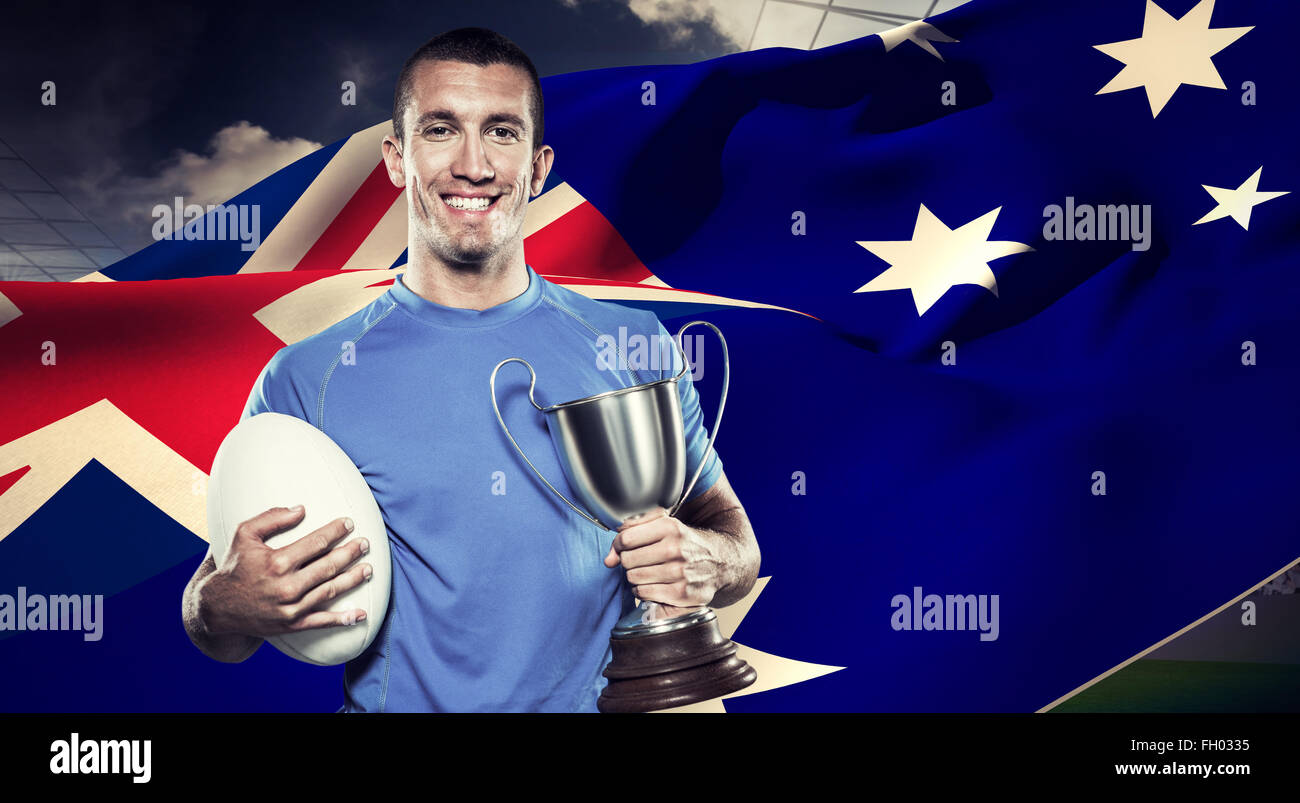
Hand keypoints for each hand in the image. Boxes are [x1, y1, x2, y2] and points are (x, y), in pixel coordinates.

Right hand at [197, 506, 372, 638]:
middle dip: (351, 553)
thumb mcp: (244, 535)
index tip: (350, 523)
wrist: (217, 608)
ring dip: (353, 579)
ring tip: (369, 569)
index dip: (336, 531)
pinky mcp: (292, 625)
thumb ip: (272, 518)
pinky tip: (361, 614)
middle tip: (366, 544)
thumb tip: (301, 508)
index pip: (316, 542)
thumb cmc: (234, 566)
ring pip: (330, 591)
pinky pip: (322, 622)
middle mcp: (286, 586)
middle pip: (329, 566)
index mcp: (277, 562)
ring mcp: (291, 608)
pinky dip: (343, 619)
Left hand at [604, 507, 722, 613]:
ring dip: (635, 577)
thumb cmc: (685, 542)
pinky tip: (654, 584)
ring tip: (647, 572)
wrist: (721, 562)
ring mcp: (680, 573)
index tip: (625, 548)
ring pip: (633, 578)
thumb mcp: (665, 526)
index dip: (620, 545)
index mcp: (670, 527)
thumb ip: (632, 532)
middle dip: (629, 562)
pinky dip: (643, 591)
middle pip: (627, 560)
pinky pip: (643, 593)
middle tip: (640, 561)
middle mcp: (675, 549)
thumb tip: (608, 560)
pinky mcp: (682, 594)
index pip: (626, 538)